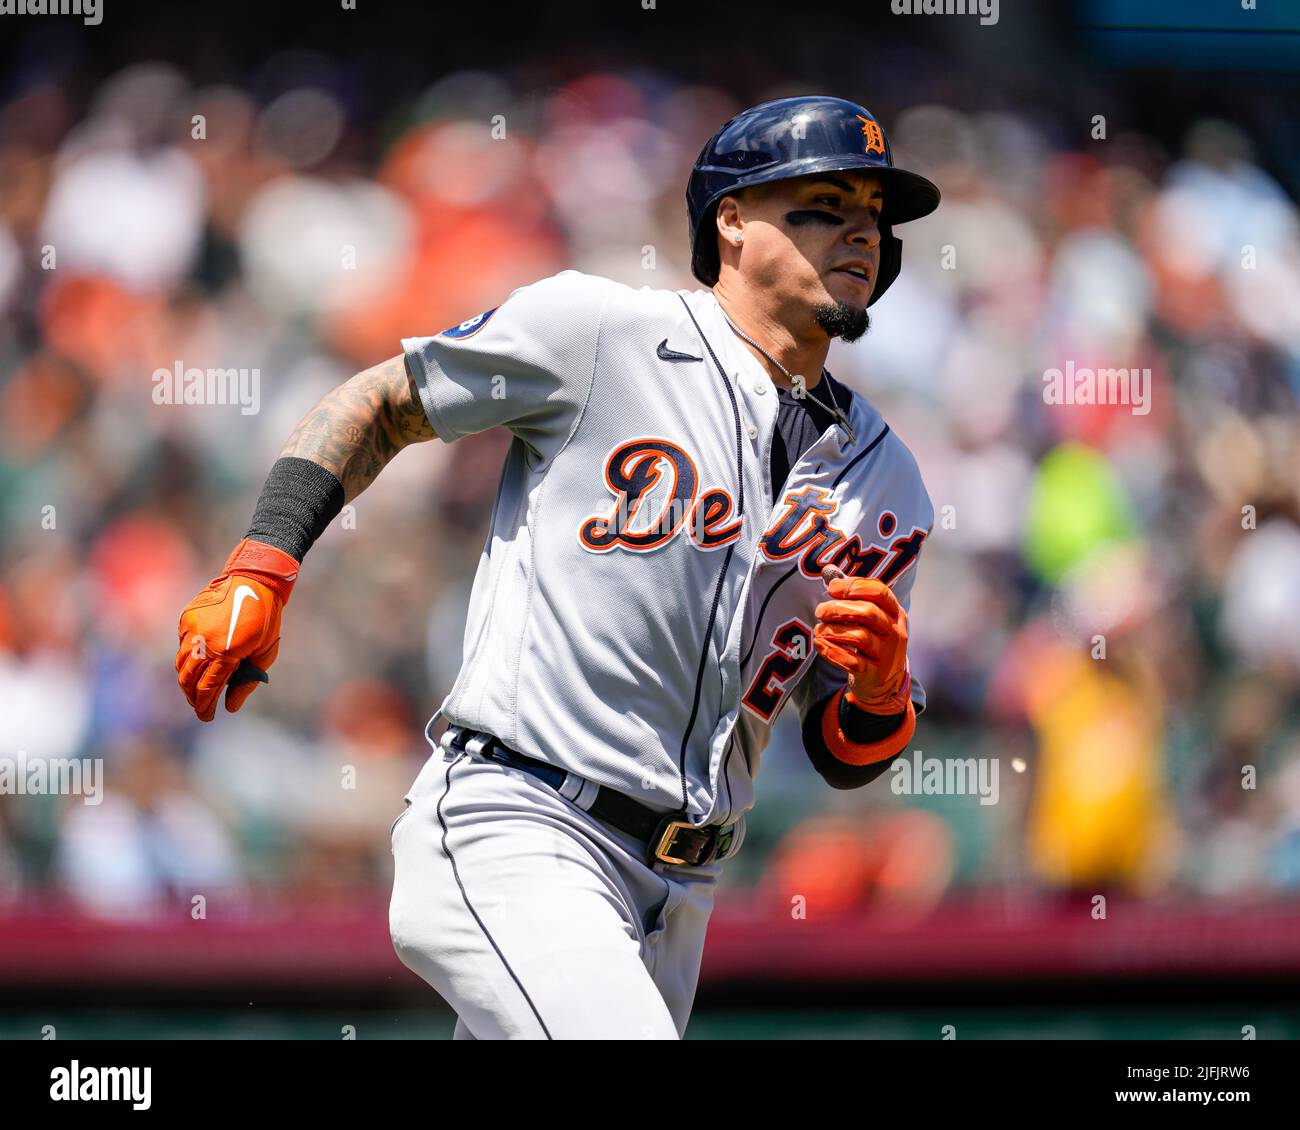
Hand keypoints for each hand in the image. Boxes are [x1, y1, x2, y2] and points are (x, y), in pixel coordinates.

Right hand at [175, 539, 297, 720]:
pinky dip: (187, 659)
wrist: (254, 580)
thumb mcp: (265, 652)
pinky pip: (181, 645)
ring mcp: (192, 629)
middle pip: (188, 680)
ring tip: (196, 690)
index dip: (204, 707)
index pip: (207, 689)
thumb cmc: (266, 618)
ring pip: (180, 664)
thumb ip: (247, 681)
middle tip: (200, 707)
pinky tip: (198, 664)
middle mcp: (204, 642)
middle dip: (192, 698)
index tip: (207, 717)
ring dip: (186, 680)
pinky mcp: (186, 618)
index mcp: (226, 652)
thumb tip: (229, 707)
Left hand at [813, 570, 909, 715]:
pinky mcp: (873, 675)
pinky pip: (852, 662)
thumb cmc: (871, 641)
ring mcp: (886, 655)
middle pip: (868, 612)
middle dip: (838, 609)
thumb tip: (829, 569)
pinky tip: (820, 645)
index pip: (879, 591)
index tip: (832, 588)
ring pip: (859, 636)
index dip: (853, 586)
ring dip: (832, 631)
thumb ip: (850, 592)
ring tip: (819, 630)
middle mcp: (894, 633)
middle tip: (820, 611)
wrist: (884, 683)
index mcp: (895, 613)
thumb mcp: (868, 616)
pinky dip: (832, 653)